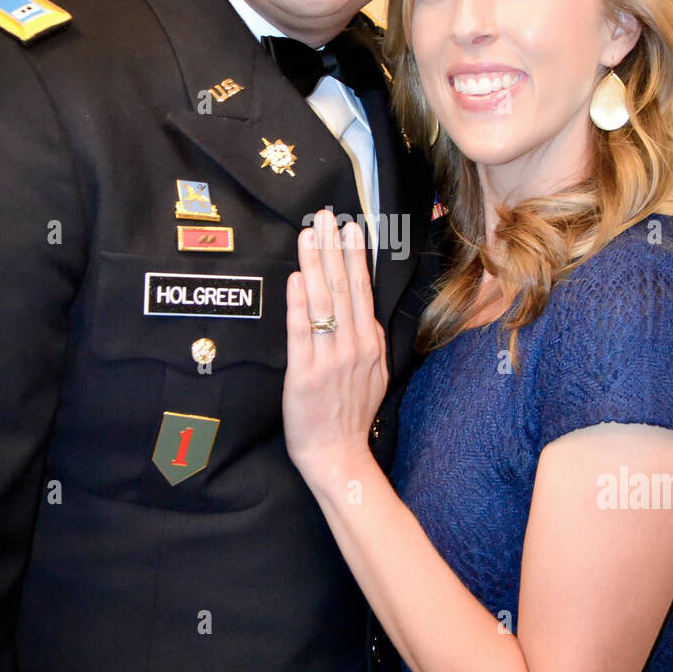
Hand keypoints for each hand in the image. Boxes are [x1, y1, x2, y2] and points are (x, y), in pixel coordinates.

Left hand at [283, 210, 387, 481]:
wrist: (338, 455)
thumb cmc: (352, 414)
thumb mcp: (375, 373)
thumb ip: (368, 340)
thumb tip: (362, 311)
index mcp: (370, 343)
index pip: (362, 290)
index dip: (355, 255)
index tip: (349, 226)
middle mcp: (353, 346)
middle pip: (344, 287)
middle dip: (334, 248)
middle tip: (326, 216)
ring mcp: (330, 359)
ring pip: (323, 302)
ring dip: (316, 264)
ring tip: (309, 234)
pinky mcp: (304, 373)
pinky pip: (301, 331)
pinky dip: (299, 302)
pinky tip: (298, 277)